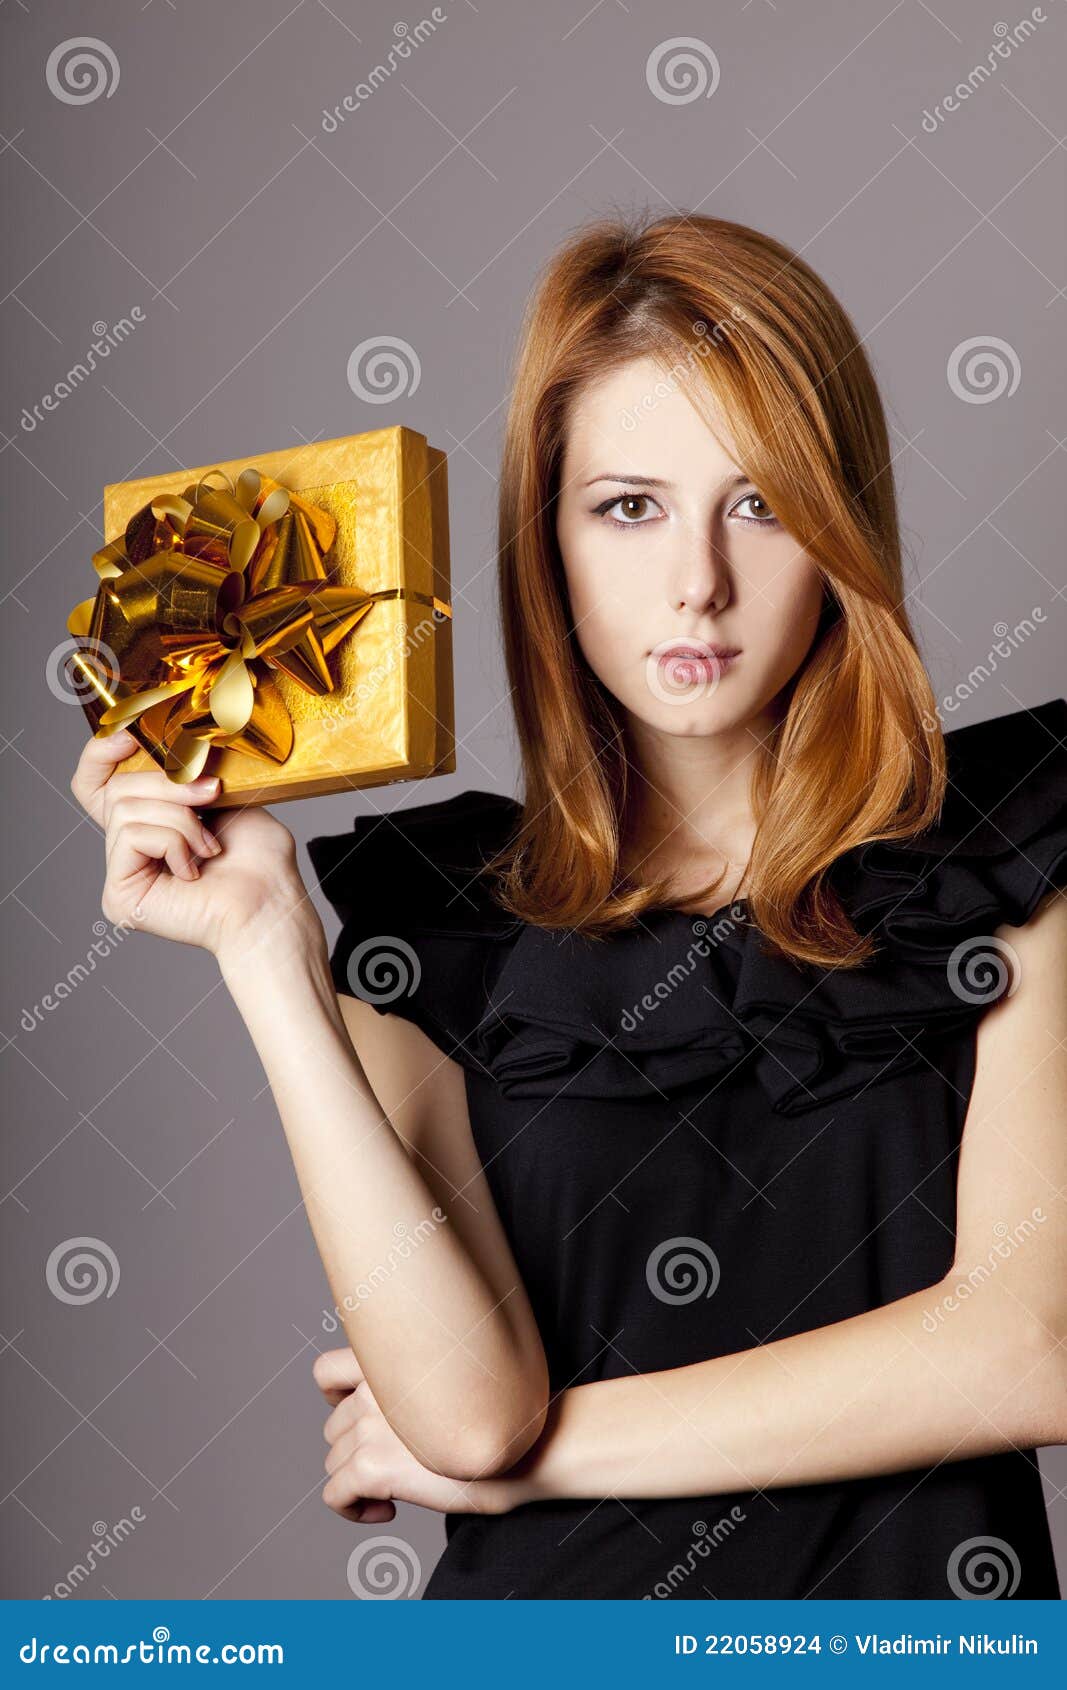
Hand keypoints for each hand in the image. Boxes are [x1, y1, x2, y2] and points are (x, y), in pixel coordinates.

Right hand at [70, 728, 316, 959]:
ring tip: (209, 845)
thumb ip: (186, 774)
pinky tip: (194, 869)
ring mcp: (122, 873)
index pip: (98, 781)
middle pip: (118, 787)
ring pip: (125, 807)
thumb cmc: (261, 862)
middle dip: (170, 784)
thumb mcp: (227, 798)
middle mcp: (129, 849)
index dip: (102, 753)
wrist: (270, 904)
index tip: (130, 734)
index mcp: (150, 823)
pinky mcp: (120, 894)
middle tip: (212, 795)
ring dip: (180, 818)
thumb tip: (164, 747)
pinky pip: (131, 835)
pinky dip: (172, 841)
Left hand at [313, 1346, 508, 1521]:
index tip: (363, 1423)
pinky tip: (390, 1509)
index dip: (334, 1400)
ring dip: (358, 1482)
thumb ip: (414, 1391)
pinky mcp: (373, 1466)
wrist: (533, 1446)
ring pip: (334, 1463)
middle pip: (334, 1429)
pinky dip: (353, 1509)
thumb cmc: (507, 1423)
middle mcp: (375, 1388)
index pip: (326, 1371)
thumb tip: (394, 1425)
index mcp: (393, 1363)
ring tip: (398, 1492)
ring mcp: (371, 1425)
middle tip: (398, 1468)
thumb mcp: (454, 1390)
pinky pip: (336, 1495)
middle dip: (358, 1452)